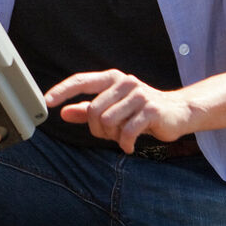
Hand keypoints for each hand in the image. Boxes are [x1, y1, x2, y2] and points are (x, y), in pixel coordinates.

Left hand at [45, 70, 200, 153]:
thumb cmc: (140, 110)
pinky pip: (126, 131)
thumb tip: (64, 113)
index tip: (47, 101)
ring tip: (122, 136)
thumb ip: (87, 111)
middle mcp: (125, 82)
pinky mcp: (151, 110)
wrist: (178, 112)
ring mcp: (139, 95)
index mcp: (112, 79)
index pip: (82, 80)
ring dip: (112, 136)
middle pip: (94, 110)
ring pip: (108, 121)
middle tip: (108, 134)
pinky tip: (129, 146)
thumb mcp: (113, 108)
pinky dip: (125, 143)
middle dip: (97, 128)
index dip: (63, 90)